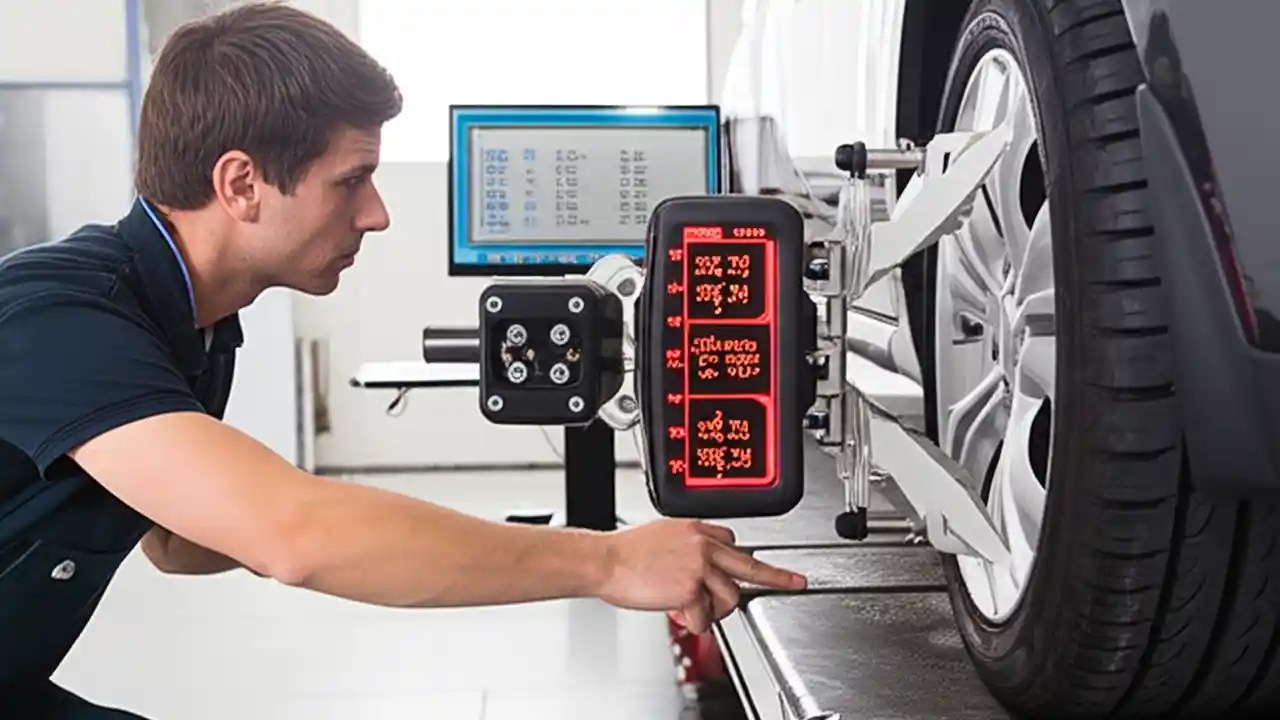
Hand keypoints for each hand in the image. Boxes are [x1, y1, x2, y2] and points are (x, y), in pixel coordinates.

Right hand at [596, 519, 806, 633]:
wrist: (605, 560)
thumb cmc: (624, 552)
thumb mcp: (662, 534)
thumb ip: (686, 545)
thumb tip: (697, 566)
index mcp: (696, 529)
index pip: (731, 542)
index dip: (738, 560)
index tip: (755, 563)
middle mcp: (703, 545)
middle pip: (749, 564)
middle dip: (777, 575)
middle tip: (796, 581)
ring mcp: (699, 567)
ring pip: (729, 598)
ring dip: (712, 611)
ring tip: (692, 611)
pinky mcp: (691, 590)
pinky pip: (704, 617)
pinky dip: (693, 623)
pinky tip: (678, 615)